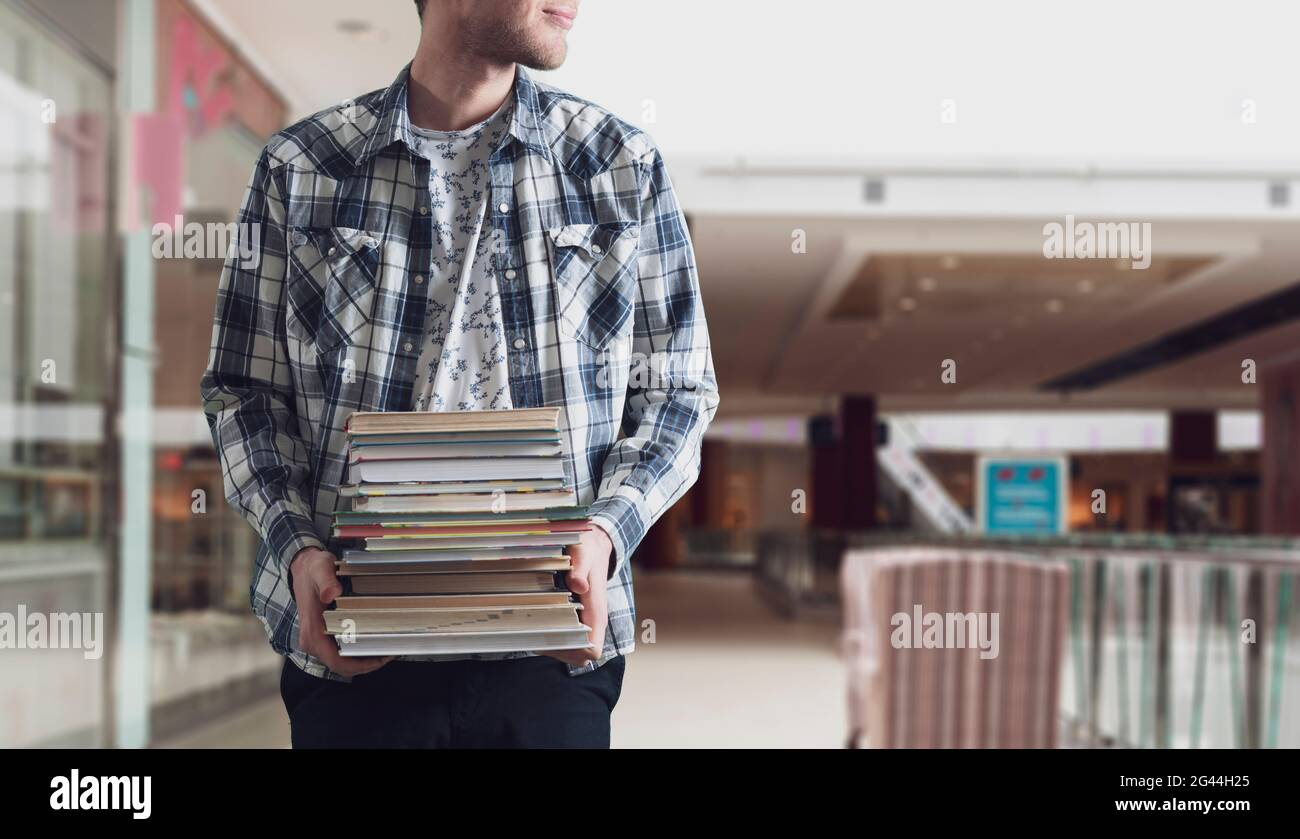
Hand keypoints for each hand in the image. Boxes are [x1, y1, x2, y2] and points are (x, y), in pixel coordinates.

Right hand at [290, 547, 393, 676]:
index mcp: (312, 631)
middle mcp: (312, 641)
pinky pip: (340, 652)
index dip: (360, 666)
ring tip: (385, 649)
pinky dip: (357, 652)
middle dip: (366, 664)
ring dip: (363, 659)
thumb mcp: (320, 569)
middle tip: (389, 653)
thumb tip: (333, 593)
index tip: (381, 657)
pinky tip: (372, 642)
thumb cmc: (313, 569)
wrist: (303, 567)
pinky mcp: (322, 636)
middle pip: (341, 666)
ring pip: (341, 661)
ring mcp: (317, 640)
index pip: (336, 661)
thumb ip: (327, 581)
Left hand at [541, 526, 611, 666]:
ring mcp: (584, 622)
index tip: (552, 636)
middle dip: (556, 650)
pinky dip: (550, 636)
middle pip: (579, 656)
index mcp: (597, 612)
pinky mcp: (576, 619)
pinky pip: (566, 639)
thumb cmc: (588, 551)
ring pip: (571, 651)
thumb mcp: (583, 554)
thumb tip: (578, 585)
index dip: (573, 650)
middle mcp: (592, 622)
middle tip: (534, 632)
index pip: (592, 649)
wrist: (595, 546)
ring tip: (532, 627)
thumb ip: (580, 568)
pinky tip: (536, 620)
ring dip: (551, 644)